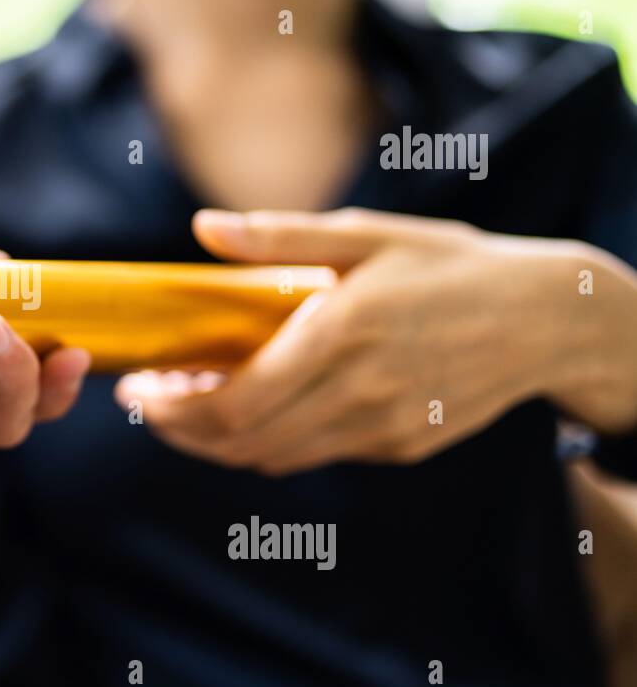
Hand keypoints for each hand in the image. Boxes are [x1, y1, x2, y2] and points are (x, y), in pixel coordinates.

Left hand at [115, 207, 636, 475]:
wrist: (547, 320)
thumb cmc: (450, 264)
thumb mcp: (367, 235)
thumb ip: (279, 237)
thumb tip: (204, 228)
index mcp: (342, 333)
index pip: (235, 403)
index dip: (175, 410)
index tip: (140, 391)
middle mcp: (358, 393)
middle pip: (242, 443)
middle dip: (182, 432)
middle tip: (150, 407)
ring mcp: (381, 428)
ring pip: (274, 458)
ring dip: (220, 443)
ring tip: (189, 409)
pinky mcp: (399, 447)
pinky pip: (315, 454)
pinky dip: (271, 441)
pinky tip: (257, 408)